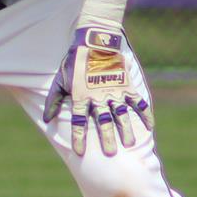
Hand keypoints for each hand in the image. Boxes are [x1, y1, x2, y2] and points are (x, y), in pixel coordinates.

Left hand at [41, 27, 153, 156]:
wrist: (95, 41)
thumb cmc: (75, 62)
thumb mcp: (60, 80)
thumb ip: (54, 101)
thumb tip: (46, 120)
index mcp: (82, 97)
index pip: (79, 122)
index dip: (79, 137)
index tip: (79, 152)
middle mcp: (99, 97)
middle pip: (103, 121)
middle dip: (107, 138)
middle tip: (111, 154)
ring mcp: (115, 92)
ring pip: (121, 114)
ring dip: (126, 130)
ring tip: (129, 144)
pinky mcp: (127, 86)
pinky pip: (138, 102)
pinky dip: (145, 114)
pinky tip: (149, 127)